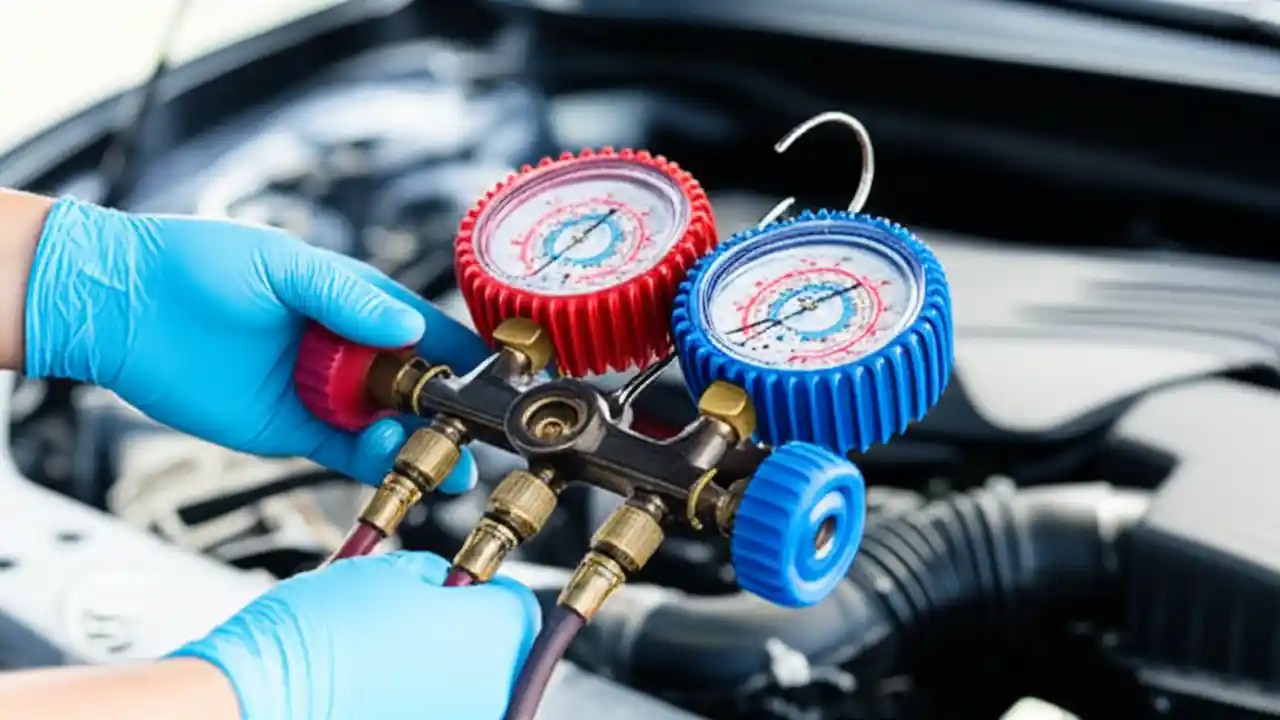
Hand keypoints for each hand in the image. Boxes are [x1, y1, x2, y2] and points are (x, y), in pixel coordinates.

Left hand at [25, 197, 488, 484]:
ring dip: (420, 442)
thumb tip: (409, 327)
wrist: (120, 306)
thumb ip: (348, 298)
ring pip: (388, 425)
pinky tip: (394, 460)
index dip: (463, 351)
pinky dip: (375, 462)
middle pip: (417, 385)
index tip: (500, 374)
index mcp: (353, 301)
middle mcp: (346, 350)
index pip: (425, 328)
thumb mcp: (282, 266)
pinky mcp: (292, 430)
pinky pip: (345, 453)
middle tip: (482, 433)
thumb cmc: (197, 265)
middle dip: (452, 410)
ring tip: (445, 458)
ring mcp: (322, 393)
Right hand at [171, 552, 540, 718]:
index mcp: (498, 635)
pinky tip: (378, 685)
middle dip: (462, 629)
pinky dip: (418, 698)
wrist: (261, 697)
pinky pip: (437, 708)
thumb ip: (434, 574)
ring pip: (469, 687)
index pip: (518, 601)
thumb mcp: (388, 571)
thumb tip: (445, 583)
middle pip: (498, 649)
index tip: (456, 586)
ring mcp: (463, 719)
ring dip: (442, 668)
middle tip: (414, 616)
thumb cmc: (318, 634)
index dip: (482, 587)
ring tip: (387, 653)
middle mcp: (495, 689)